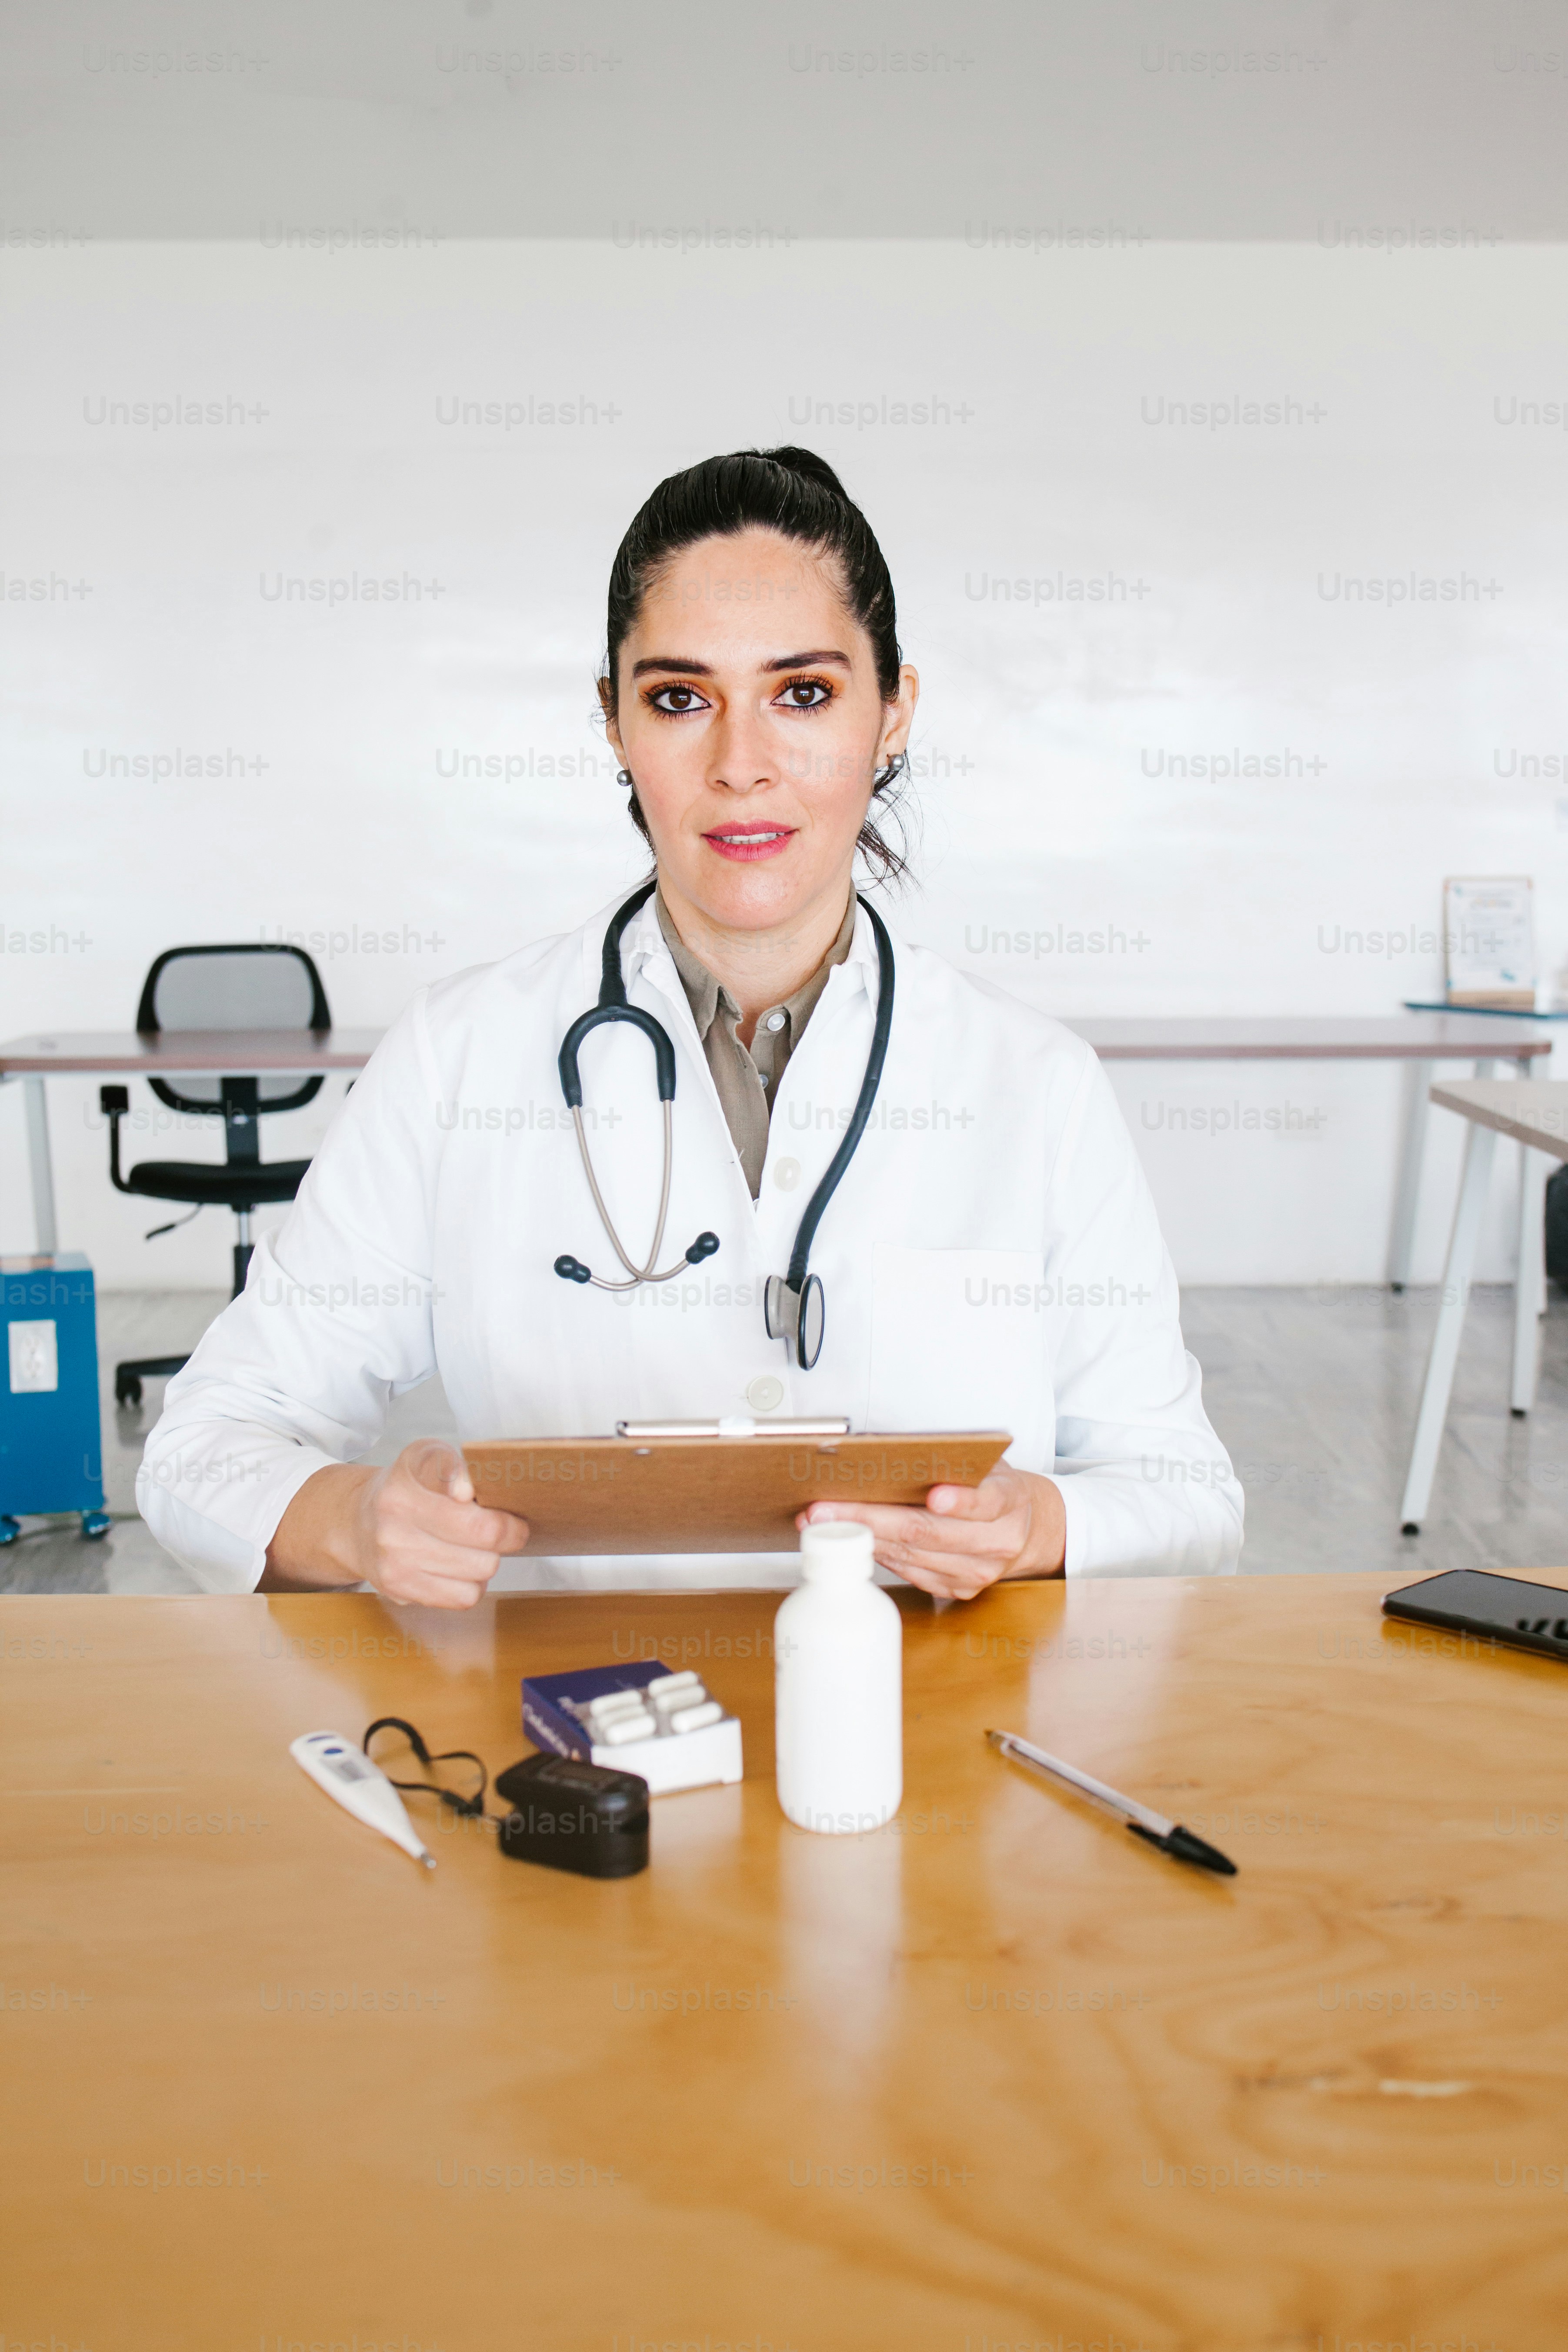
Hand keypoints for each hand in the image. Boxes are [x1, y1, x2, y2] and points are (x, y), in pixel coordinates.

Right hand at [263, 1439, 529, 1608]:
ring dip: (482, 1565)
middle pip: (483, 1555)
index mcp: (404, 1492)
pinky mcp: (398, 1592)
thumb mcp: (428, 1455)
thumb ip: (454, 1464)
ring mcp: (394, 1566)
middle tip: (497, 1530)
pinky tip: (452, 1566)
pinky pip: (458, 1599)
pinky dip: (465, 1585)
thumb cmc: (406, 1484)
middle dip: (499, 1543)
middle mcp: (394, 1531)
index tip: (509, 1517)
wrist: (353, 1519)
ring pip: (475, 1580)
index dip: (504, 1523)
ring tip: (468, 1547)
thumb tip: (470, 1490)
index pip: (476, 1521)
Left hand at [795, 1467, 1065, 1601]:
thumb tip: (879, 1451)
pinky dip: (876, 1553)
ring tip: (820, 1523)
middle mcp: (997, 1542)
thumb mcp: (983, 1463)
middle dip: (869, 1519)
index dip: (960, 1500)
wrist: (1024, 1529)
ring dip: (860, 1538)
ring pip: (911, 1556)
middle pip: (928, 1533)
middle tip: (824, 1510)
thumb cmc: (991, 1485)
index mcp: (1009, 1501)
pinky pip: (909, 1572)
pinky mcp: (958, 1591)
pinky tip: (849, 1539)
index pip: (985, 1502)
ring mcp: (977, 1573)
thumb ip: (947, 1459)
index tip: (935, 1496)